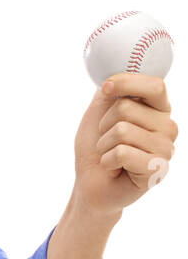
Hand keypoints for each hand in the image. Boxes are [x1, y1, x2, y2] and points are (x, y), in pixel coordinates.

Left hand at [73, 72, 177, 219]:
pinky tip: (114, 168)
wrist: (90, 183)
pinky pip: (123, 153)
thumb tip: (116, 75)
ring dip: (104, 145)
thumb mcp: (100, 111)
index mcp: (159, 109)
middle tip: (108, 140)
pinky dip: (107, 160)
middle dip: (105, 125)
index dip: (126, 82)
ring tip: (110, 155)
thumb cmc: (97, 147)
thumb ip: (113, 90)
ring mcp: (165, 149)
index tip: (105, 89)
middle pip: (127, 107)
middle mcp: (167, 127)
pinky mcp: (157, 170)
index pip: (155, 85)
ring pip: (122, 130)